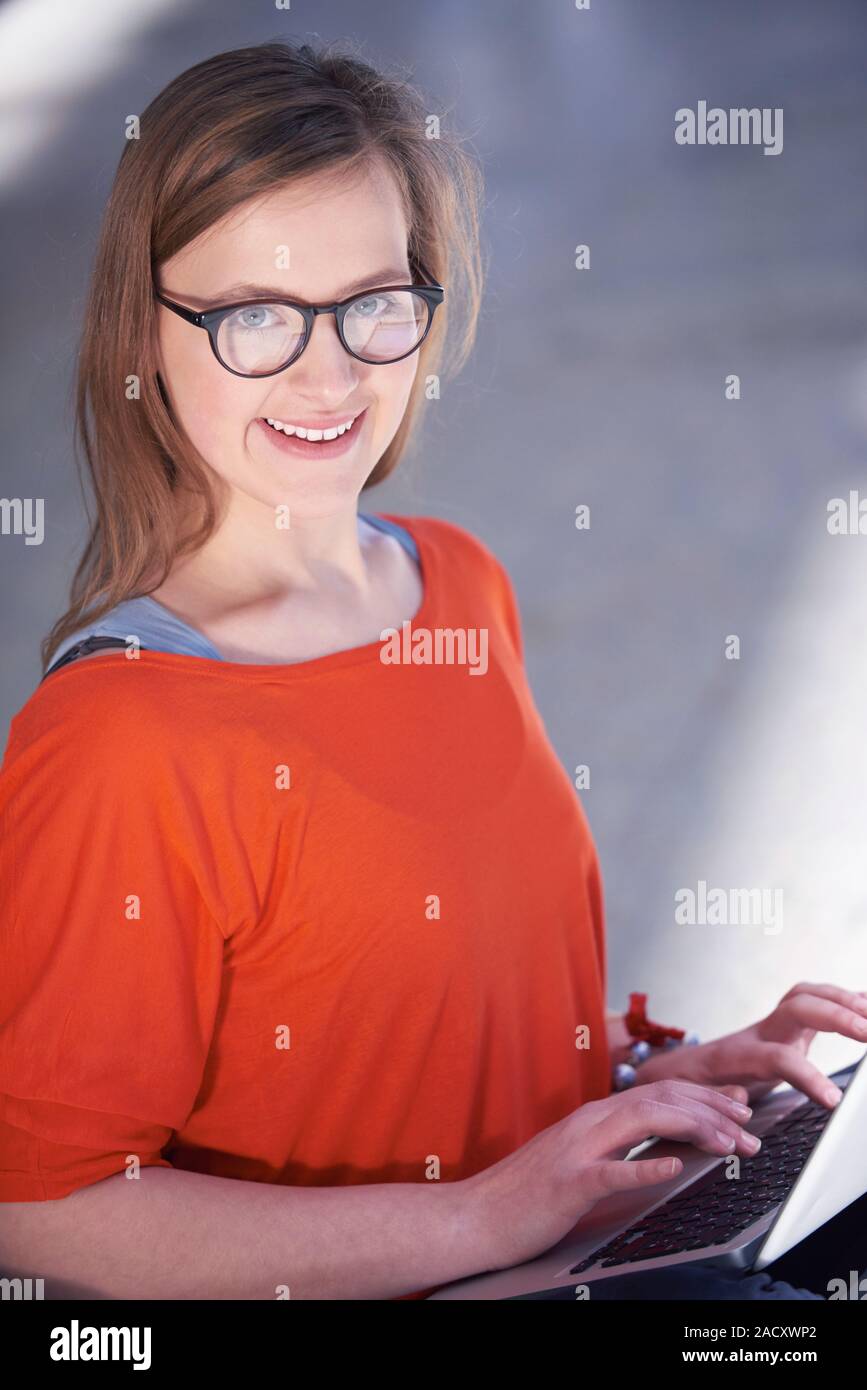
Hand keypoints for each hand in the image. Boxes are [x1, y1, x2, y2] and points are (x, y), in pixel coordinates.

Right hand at [463, 1080, 757, 1273]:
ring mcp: (576, 1150)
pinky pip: (611, 1171)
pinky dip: (646, 1166)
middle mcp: (587, 1123)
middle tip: (749, 1124)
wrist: (475, 1216)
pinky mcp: (567, 1183)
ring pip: (643, 1121)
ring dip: (692, 1129)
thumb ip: (614, 1146)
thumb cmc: (525, 1195)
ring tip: (728, 1142)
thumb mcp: (577, 1159)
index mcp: (592, 1118)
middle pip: (659, 1098)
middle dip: (711, 1109)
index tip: (738, 1104)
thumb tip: (661, 1144)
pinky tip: (674, 1168)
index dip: (702, 1095)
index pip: (657, 1092)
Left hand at [635, 981, 866, 1109]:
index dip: (807, 1074)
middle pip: (798, 1009)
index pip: (777, 1057)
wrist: (677, 1069)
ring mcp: (772, 1026)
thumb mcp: (696, 1103)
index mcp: (737, 1056)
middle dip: (836, 1016)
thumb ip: (719, 1103)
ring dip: (844, 1001)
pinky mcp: (784, 1027)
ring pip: (806, 997)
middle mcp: (758, 1033)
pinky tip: (864, 1004)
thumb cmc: (689, 1086)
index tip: (833, 1100)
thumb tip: (740, 1100)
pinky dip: (843, 1000)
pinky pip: (814, 1003)